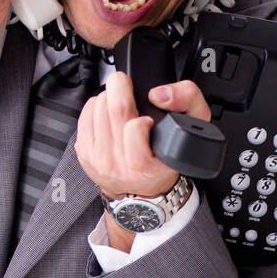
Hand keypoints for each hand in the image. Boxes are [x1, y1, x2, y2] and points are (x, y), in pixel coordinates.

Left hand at [75, 72, 212, 198]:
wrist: (142, 191)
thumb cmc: (165, 157)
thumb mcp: (192, 128)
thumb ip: (187, 100)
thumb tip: (159, 94)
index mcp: (147, 165)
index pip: (135, 128)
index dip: (142, 115)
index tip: (146, 116)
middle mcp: (120, 165)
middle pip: (113, 109)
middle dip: (120, 88)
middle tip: (126, 85)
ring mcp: (99, 159)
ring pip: (97, 108)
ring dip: (107, 97)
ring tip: (118, 103)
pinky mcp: (84, 153)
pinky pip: (85, 115)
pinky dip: (95, 106)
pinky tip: (106, 113)